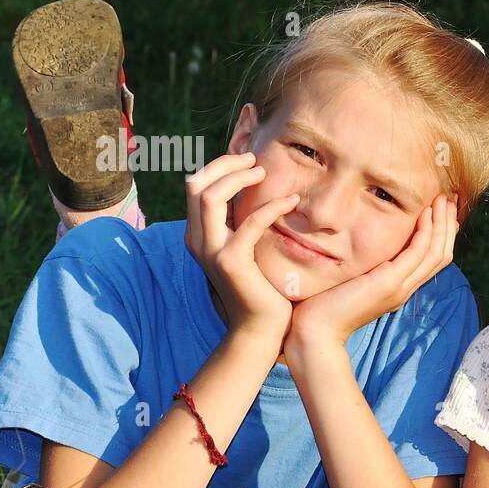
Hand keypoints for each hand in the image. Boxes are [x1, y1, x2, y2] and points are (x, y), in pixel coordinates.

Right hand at [184, 152, 296, 346]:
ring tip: (264, 171)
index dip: (218, 167)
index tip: (247, 160)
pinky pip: (249, 223)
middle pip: (197, 185)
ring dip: (238, 178)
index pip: (196, 187)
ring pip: (210, 197)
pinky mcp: (232, 262)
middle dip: (225, 165)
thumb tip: (253, 195)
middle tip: (255, 159)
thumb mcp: (245, 249)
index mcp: (199, 235)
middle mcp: (198, 240)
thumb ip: (239, 225)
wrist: (260, 328)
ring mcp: (212, 251)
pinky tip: (292, 200)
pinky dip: (271, 206)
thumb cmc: (260, 287)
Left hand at [287, 194, 458, 350]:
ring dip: (442, 224)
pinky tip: (426, 213)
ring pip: (436, 252)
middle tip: (448, 199)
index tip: (440, 211)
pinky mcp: (390, 283)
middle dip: (447, 225)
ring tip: (443, 200)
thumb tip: (361, 249)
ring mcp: (400, 287)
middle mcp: (405, 289)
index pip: (431, 260)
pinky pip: (418, 253)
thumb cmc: (323, 307)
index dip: (440, 235)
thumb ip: (363, 268)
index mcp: (398, 288)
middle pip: (441, 255)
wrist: (315, 332)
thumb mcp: (350, 281)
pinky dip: (426, 231)